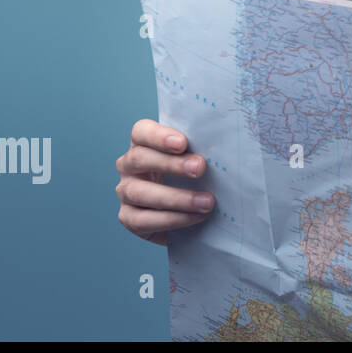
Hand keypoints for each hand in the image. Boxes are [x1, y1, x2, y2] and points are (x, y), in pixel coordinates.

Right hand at [115, 119, 213, 244]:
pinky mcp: (128, 218)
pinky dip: (172, 219)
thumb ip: (201, 151)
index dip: (159, 136)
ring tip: (207, 202)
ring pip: (139, 192)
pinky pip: (143, 220)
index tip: (183, 143)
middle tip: (200, 168)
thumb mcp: (196, 161)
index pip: (142, 132)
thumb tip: (226, 148)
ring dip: (176, 198)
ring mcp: (125, 192)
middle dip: (171, 164)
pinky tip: (195, 217)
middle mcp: (129, 166)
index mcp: (143, 144)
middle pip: (140, 159)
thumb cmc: (193, 177)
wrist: (188, 214)